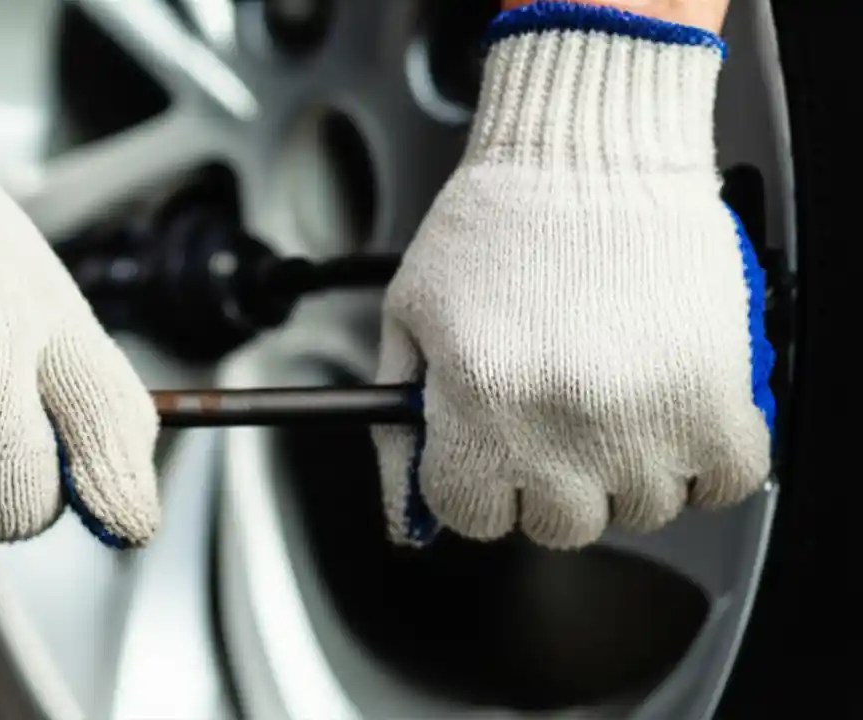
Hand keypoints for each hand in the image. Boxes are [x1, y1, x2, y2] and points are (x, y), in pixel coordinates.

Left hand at [373, 4, 772, 548]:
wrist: (589, 148)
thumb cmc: (494, 223)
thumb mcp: (411, 318)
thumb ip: (401, 424)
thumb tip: (410, 517)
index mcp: (478, 401)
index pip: (472, 515)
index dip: (479, 486)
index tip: (492, 459)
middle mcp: (560, 423)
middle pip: (560, 527)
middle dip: (551, 484)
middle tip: (557, 425)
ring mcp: (645, 416)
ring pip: (642, 509)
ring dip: (627, 471)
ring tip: (617, 401)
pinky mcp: (717, 396)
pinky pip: (725, 481)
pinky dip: (704, 462)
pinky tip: (674, 414)